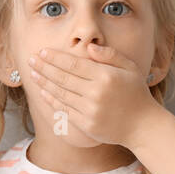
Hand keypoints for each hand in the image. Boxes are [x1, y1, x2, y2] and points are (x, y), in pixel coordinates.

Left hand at [27, 43, 159, 148]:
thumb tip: (88, 46)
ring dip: (44, 83)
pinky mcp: (86, 124)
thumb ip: (110, 55)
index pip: (74, 64)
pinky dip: (52, 100)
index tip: (42, 52)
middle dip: (44, 68)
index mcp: (106, 76)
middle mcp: (96, 93)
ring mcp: (90, 110)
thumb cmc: (136, 93)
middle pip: (63, 78)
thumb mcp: (130, 68)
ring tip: (33, 74)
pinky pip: (64, 110)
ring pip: (60, 94)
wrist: (143, 126)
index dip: (55, 58)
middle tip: (31, 60)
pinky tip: (43, 92)